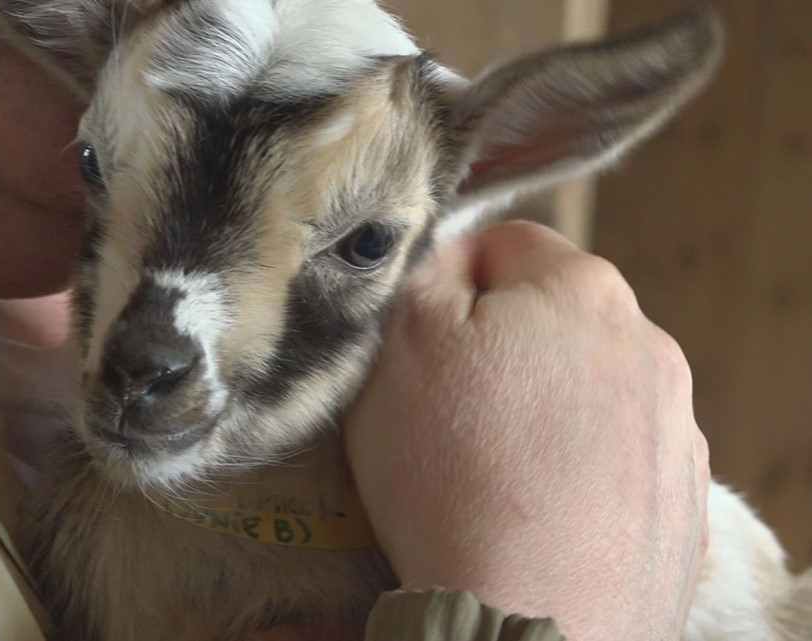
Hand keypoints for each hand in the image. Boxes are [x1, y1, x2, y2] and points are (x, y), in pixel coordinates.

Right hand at [343, 221, 709, 639]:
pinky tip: (536, 508)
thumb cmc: (453, 475)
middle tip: (450, 410)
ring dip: (543, 409)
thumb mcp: (402, 345)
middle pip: (554, 320)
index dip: (450, 286)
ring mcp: (675, 428)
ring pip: (588, 389)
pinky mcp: (680, 500)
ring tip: (494, 469)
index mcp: (582, 291)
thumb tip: (454, 260)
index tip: (421, 341)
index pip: (505, 246)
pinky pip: (615, 457)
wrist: (530, 617)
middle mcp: (649, 347)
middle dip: (502, 349)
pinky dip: (576, 468)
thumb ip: (428, 276)